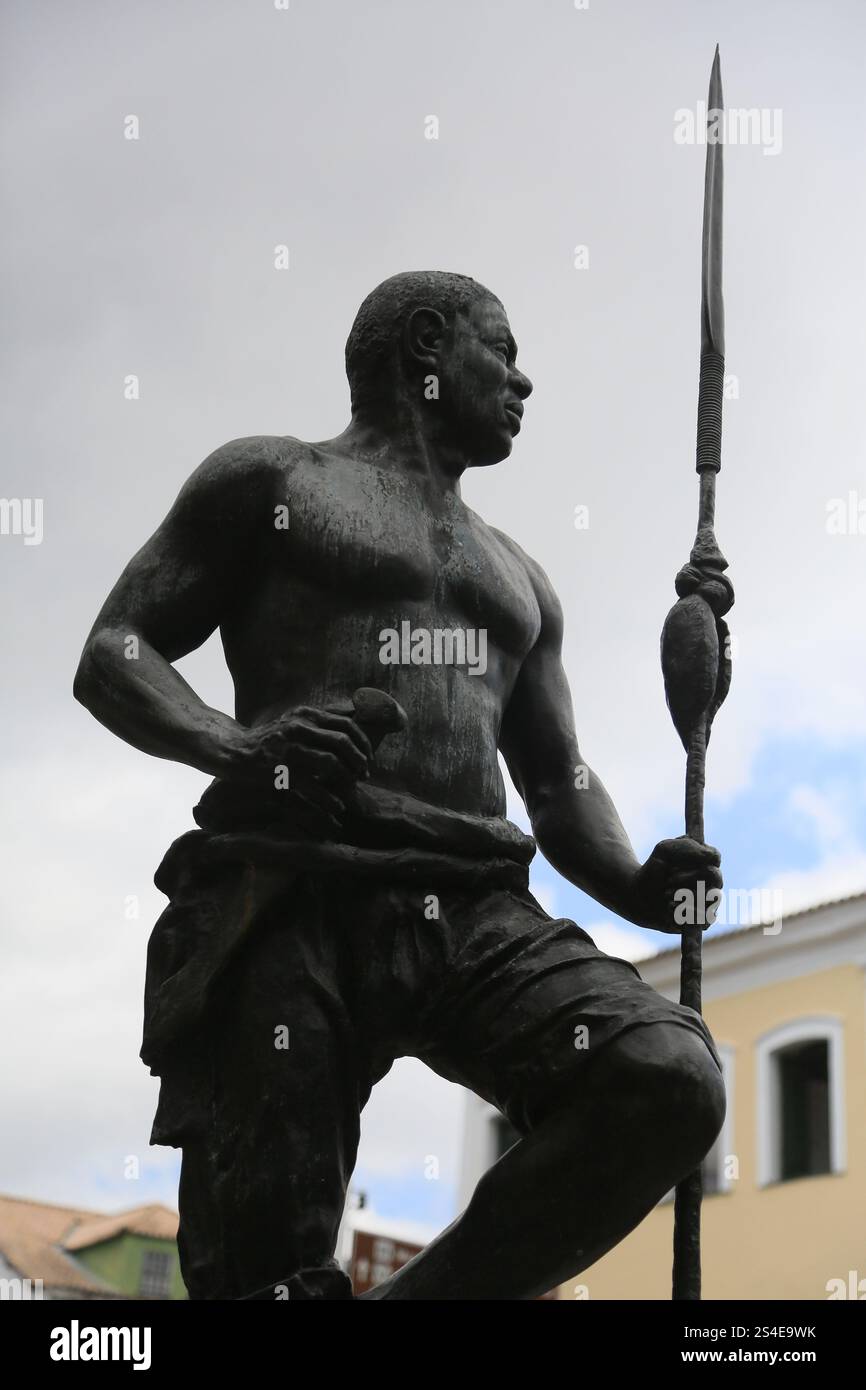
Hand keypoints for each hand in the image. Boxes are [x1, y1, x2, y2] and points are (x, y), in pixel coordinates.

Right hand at [225, 703, 373, 836]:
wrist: (235, 751)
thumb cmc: (270, 740)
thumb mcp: (294, 722)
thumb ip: (319, 723)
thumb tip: (353, 725)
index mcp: (306, 715)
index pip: (346, 725)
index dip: (363, 743)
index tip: (368, 759)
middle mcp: (299, 728)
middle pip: (342, 742)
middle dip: (359, 761)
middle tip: (364, 775)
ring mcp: (289, 749)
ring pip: (331, 762)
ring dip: (347, 778)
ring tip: (352, 790)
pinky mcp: (281, 770)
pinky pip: (313, 786)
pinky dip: (329, 798)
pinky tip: (338, 806)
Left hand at [630, 836, 722, 933]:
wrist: (639, 895)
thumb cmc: (654, 870)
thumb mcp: (665, 850)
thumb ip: (688, 847)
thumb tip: (714, 858)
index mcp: (705, 862)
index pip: (715, 857)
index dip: (696, 859)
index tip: (676, 861)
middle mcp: (712, 882)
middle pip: (714, 876)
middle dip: (688, 878)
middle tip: (668, 880)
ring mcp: (709, 902)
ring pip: (710, 898)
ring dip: (683, 896)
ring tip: (666, 895)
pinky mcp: (702, 921)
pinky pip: (703, 918)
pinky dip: (683, 912)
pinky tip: (669, 908)